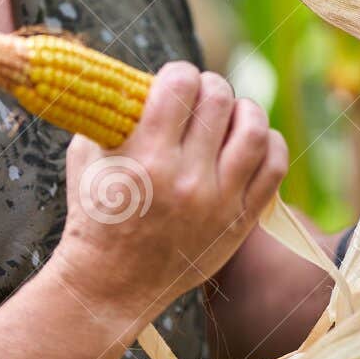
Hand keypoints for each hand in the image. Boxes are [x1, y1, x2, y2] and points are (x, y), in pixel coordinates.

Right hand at [52, 62, 287, 334]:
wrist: (111, 286)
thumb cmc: (95, 215)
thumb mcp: (85, 158)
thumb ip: (109, 114)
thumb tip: (131, 76)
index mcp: (145, 158)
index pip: (181, 86)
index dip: (180, 72)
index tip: (174, 80)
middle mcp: (186, 179)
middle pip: (219, 100)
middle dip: (210, 86)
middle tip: (202, 94)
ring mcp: (218, 202)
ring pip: (254, 130)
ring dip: (245, 109)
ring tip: (232, 112)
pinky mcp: (240, 222)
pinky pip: (274, 168)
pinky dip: (269, 143)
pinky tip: (253, 138)